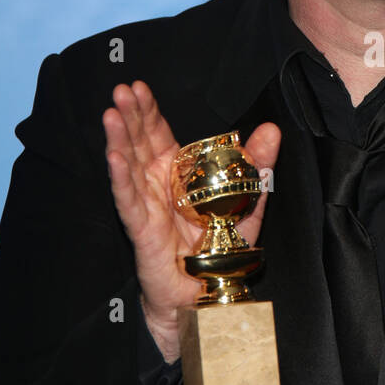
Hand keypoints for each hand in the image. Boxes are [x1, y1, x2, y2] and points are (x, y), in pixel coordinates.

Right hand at [103, 80, 279, 362]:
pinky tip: (113, 156)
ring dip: (119, 139)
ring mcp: (146, 206)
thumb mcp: (246, 201)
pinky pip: (129, 201)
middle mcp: (156, 186)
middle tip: (122, 91)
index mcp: (176, 175)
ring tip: (111, 113)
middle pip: (139, 144)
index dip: (149, 111)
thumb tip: (273, 129)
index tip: (140, 87)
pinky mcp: (142, 231)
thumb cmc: (220, 250)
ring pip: (128, 167)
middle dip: (130, 116)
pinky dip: (120, 178)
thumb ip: (256, 165)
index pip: (158, 135)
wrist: (207, 296)